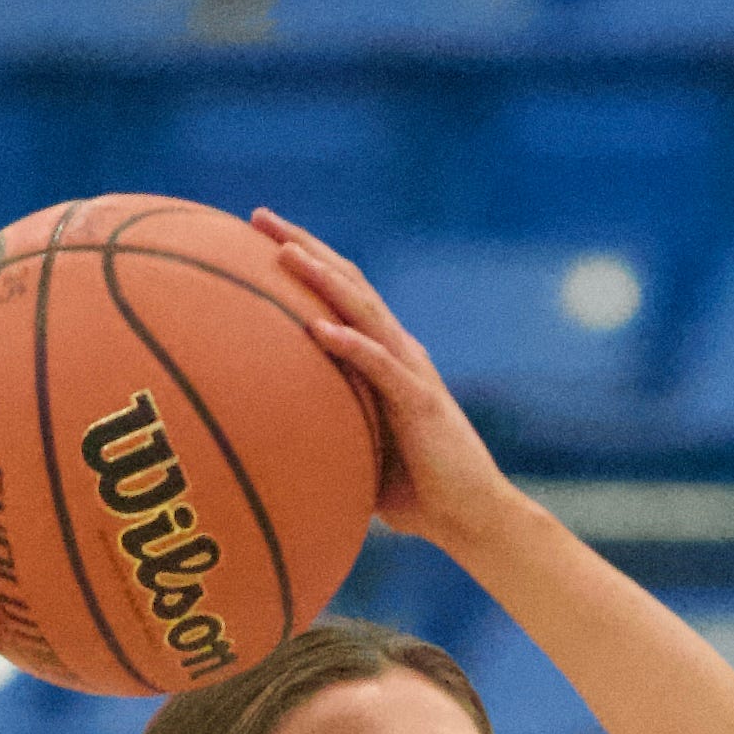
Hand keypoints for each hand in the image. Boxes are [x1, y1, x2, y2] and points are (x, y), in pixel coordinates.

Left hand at [254, 208, 512, 552]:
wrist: (474, 517)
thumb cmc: (418, 494)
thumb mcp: (360, 453)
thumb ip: (329, 431)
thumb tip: (274, 442)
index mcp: (386, 357)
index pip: (342, 294)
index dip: (306, 260)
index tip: (259, 235)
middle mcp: (399, 351)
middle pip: (348, 282)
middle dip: (304, 245)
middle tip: (259, 216)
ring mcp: (411, 372)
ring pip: (363, 309)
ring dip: (322, 277)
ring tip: (283, 253)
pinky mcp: (420, 401)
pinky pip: (380, 365)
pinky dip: (349, 343)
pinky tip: (317, 329)